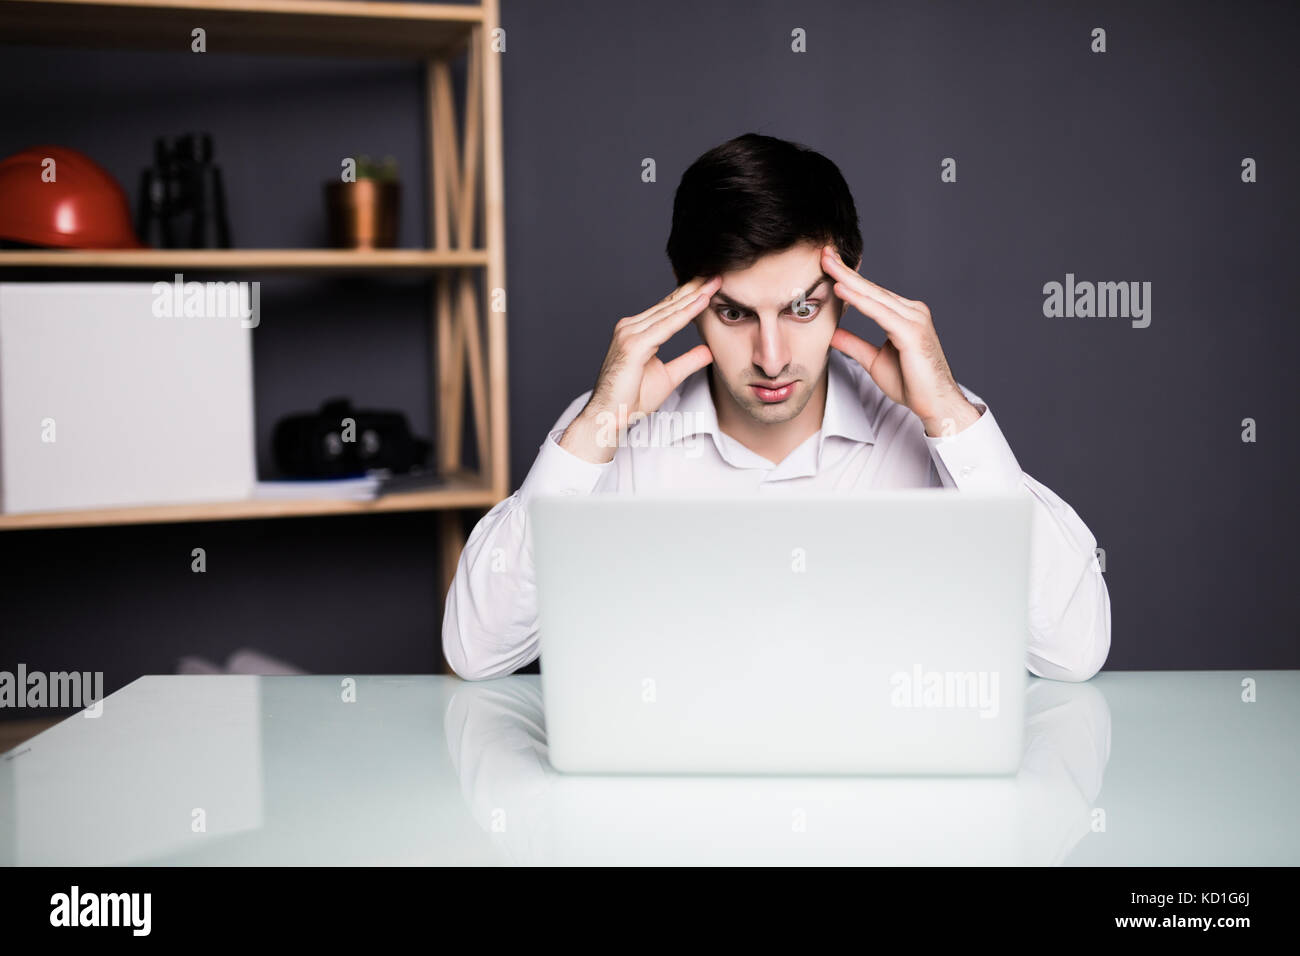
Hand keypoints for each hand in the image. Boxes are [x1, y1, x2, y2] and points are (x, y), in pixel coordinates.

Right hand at [560, 275, 719, 462]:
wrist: (610, 417)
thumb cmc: (632, 399)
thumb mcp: (668, 376)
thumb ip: (687, 361)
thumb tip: (708, 350)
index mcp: (637, 331)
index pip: (668, 309)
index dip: (690, 296)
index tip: (711, 284)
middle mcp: (630, 327)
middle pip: (669, 304)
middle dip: (694, 288)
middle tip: (716, 273)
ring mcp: (630, 333)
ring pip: (669, 311)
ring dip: (694, 295)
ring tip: (714, 282)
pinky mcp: (633, 344)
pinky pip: (666, 326)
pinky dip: (686, 313)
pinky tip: (702, 302)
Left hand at [822, 245, 980, 437]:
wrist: (936, 405)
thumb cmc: (912, 384)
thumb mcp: (874, 360)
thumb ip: (854, 344)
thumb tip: (832, 332)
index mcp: (905, 315)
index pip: (871, 293)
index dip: (848, 279)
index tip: (828, 265)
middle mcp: (912, 311)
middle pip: (871, 288)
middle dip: (845, 270)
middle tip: (824, 253)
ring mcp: (914, 319)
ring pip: (874, 296)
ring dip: (848, 279)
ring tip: (827, 264)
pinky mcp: (912, 332)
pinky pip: (879, 313)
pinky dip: (859, 301)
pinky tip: (841, 290)